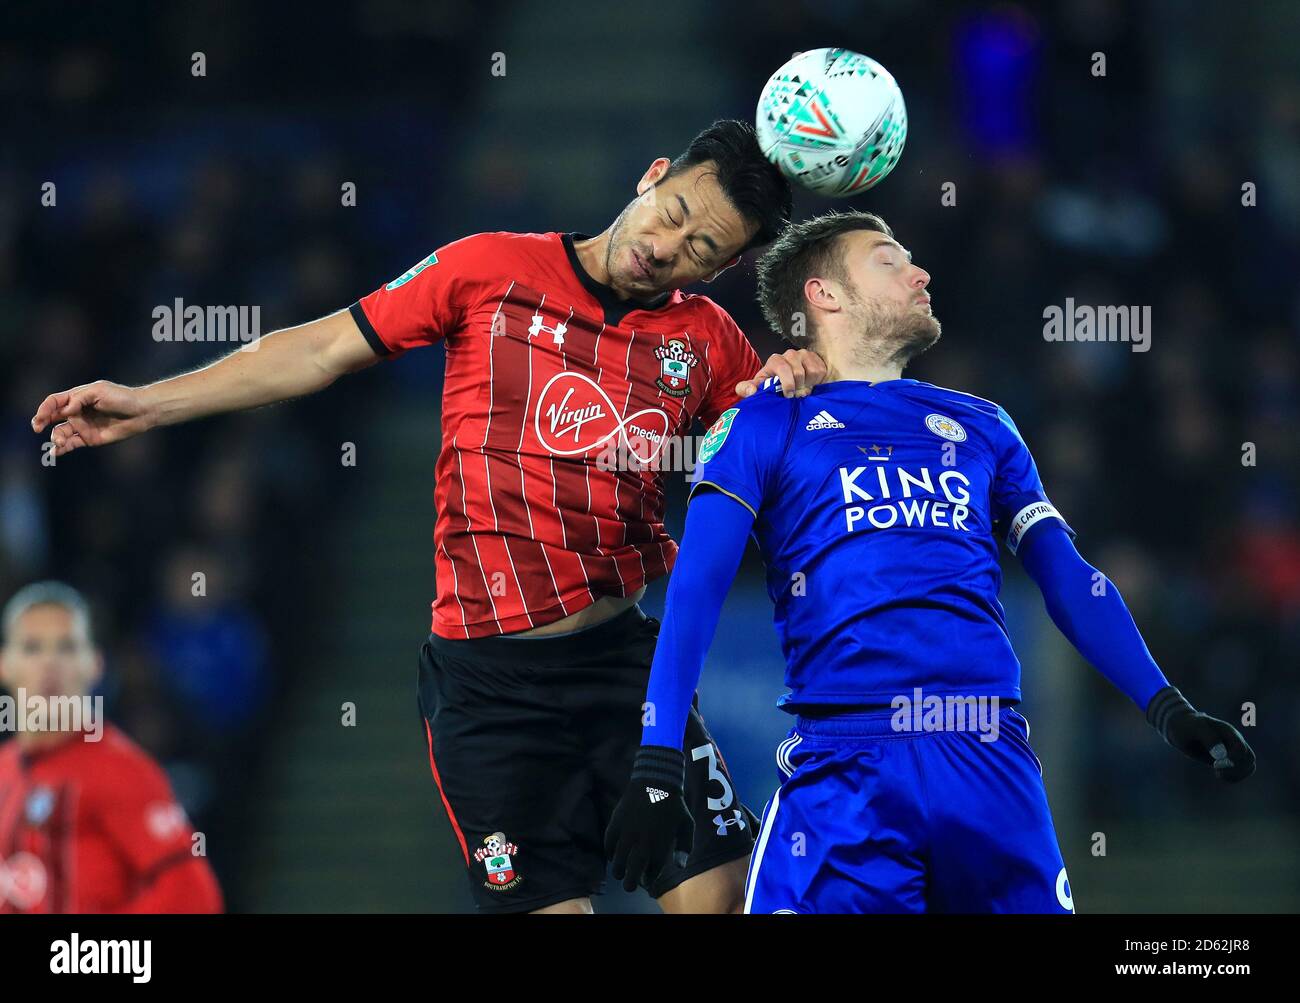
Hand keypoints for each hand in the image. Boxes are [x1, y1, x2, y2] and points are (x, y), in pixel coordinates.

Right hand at [32, 380, 155, 456]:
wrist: (141, 412)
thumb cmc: (121, 398)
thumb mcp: (99, 391)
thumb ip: (79, 399)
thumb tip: (65, 411)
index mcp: (77, 397)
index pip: (54, 402)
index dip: (44, 408)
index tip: (41, 417)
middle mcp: (77, 412)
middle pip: (52, 417)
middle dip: (41, 422)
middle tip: (37, 428)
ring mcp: (82, 426)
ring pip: (61, 432)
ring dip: (56, 436)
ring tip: (59, 441)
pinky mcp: (89, 439)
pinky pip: (71, 444)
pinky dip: (62, 448)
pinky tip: (56, 452)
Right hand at [604, 746, 694, 891]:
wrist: (656, 780)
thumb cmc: (674, 805)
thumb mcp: (686, 825)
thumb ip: (684, 847)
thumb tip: (679, 867)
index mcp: (660, 845)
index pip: (651, 872)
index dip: (648, 880)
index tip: (647, 881)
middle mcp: (642, 842)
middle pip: (631, 871)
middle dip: (629, 883)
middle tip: (628, 886)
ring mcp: (627, 832)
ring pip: (617, 860)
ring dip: (618, 870)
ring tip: (619, 872)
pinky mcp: (616, 822)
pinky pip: (608, 843)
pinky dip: (609, 852)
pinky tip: (613, 854)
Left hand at [736, 348, 828, 398]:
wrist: (796, 383)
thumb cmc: (775, 385)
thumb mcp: (761, 387)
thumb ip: (748, 389)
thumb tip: (750, 391)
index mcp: (775, 360)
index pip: (782, 368)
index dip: (787, 383)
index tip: (789, 395)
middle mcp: (789, 354)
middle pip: (798, 373)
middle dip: (798, 388)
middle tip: (796, 396)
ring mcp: (804, 355)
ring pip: (810, 373)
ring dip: (807, 386)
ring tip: (802, 390)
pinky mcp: (816, 359)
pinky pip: (819, 372)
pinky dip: (816, 382)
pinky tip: (809, 384)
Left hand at [1146, 686, 1254, 782]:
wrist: (1181, 726)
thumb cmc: (1187, 725)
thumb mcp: (1194, 728)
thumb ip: (1208, 737)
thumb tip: (1221, 755)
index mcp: (1228, 731)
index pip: (1241, 749)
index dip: (1232, 760)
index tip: (1215, 764)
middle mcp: (1234, 741)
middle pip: (1249, 758)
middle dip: (1236, 768)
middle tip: (1217, 770)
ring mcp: (1232, 750)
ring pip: (1249, 765)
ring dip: (1237, 774)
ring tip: (1218, 774)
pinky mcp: (1228, 759)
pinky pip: (1242, 771)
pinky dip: (1235, 777)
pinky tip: (1219, 775)